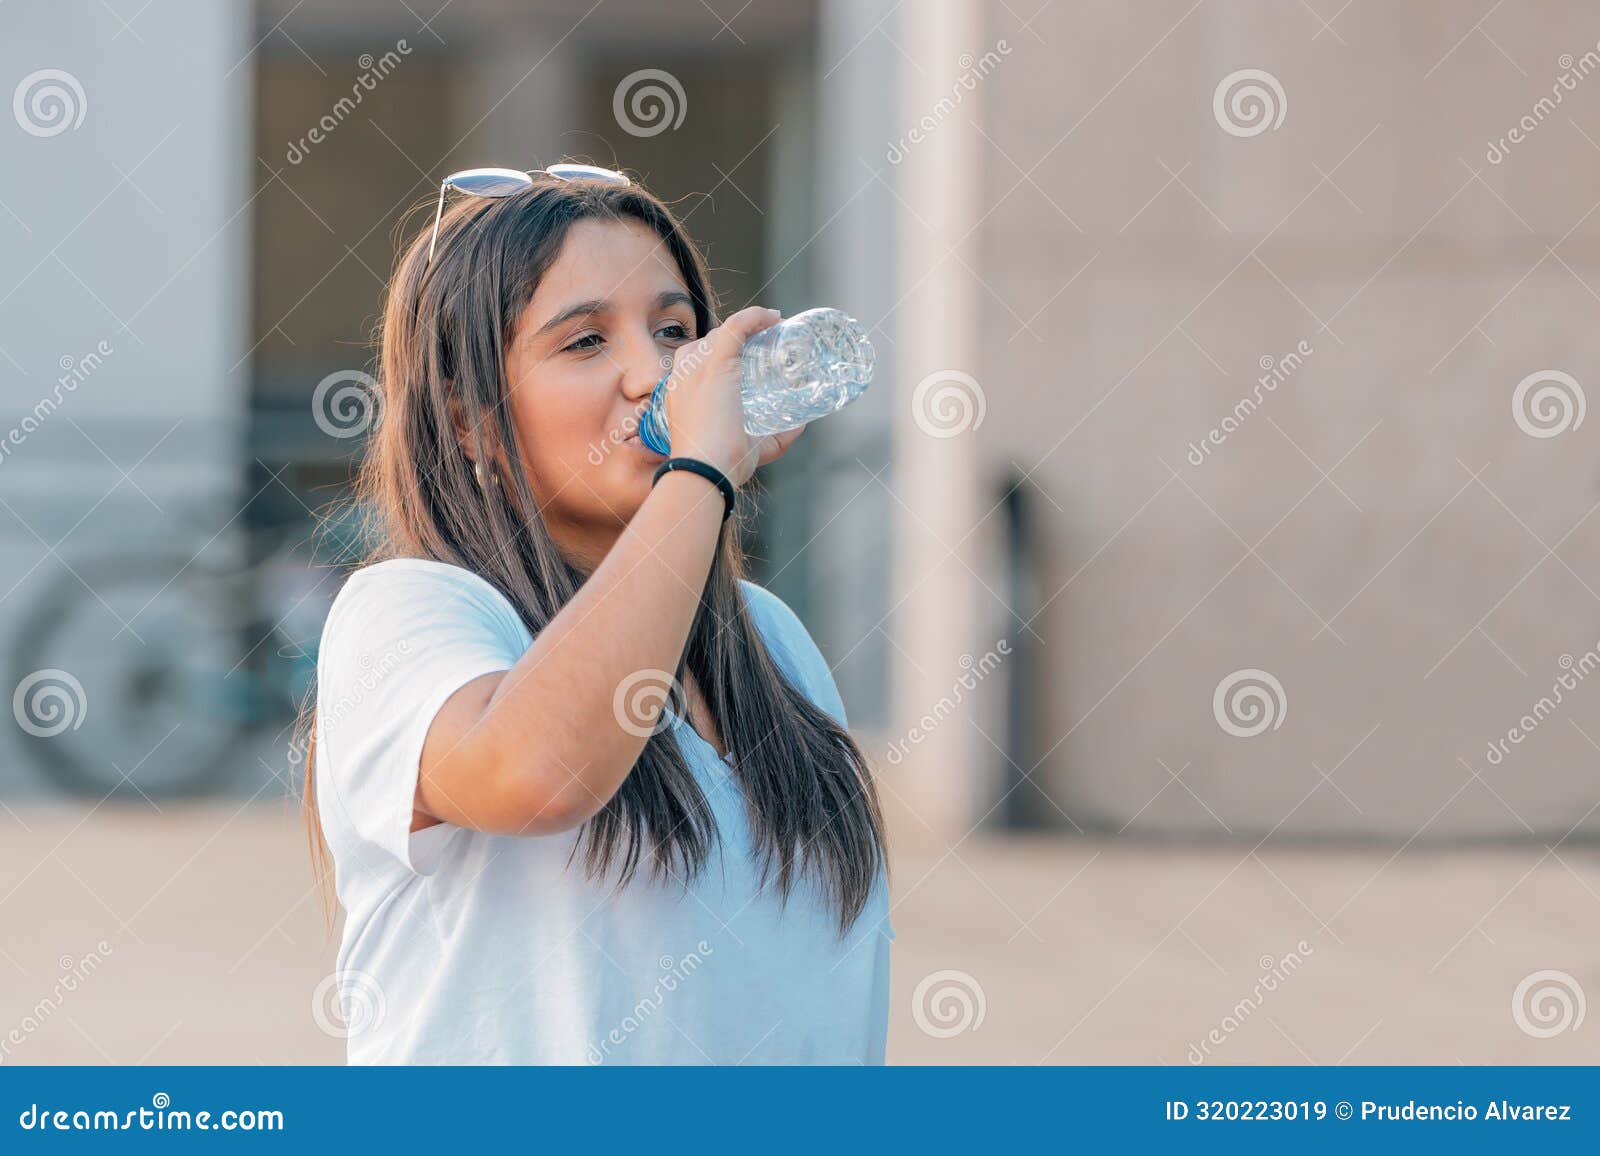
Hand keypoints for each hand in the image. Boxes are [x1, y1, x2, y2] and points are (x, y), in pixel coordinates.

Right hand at [661, 305, 792, 488]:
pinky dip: (755, 317)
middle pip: (710, 342)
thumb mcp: (751, 448)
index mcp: (682, 394)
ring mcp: (698, 368)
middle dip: (738, 338)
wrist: (705, 472)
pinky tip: (775, 318)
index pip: (697, 360)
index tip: (751, 353)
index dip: (722, 351)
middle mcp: (684, 376)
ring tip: (774, 329)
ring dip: (748, 326)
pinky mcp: (716, 366)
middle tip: (768, 343)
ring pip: (723, 333)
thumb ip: (775, 438)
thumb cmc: (721, 466)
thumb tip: (800, 423)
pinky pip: (735, 327)